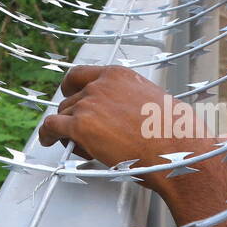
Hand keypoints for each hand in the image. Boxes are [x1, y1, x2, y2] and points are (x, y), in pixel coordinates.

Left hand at [39, 65, 217, 193]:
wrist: (179, 152)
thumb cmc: (175, 133)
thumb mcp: (154, 100)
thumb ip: (131, 100)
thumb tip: (125, 114)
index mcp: (119, 75)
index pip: (83, 75)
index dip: (74, 89)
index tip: (72, 96)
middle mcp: (101, 85)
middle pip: (72, 98)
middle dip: (75, 115)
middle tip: (86, 133)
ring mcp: (89, 104)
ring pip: (63, 114)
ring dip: (68, 130)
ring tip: (85, 147)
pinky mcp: (81, 126)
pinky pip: (52, 127)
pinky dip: (47, 134)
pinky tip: (49, 141)